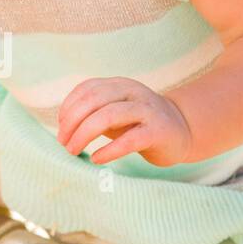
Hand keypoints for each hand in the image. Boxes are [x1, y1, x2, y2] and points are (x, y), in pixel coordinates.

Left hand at [56, 77, 193, 167]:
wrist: (181, 131)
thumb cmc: (138, 124)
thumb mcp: (113, 113)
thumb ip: (92, 114)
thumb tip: (63, 130)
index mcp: (119, 84)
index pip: (86, 89)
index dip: (68, 108)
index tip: (61, 129)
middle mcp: (132, 91)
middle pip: (94, 100)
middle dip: (72, 123)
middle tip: (63, 143)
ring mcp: (147, 110)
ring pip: (108, 115)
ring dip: (84, 134)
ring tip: (73, 151)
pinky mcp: (158, 131)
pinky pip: (130, 139)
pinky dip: (109, 150)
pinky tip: (97, 159)